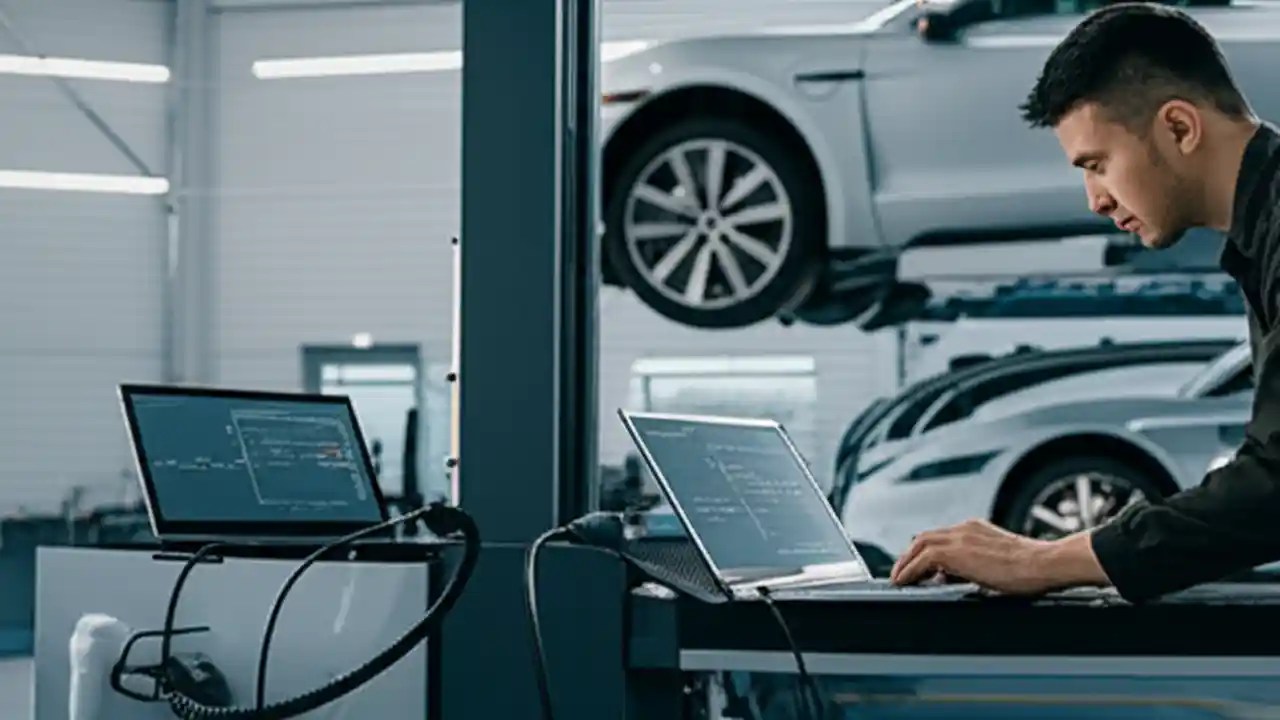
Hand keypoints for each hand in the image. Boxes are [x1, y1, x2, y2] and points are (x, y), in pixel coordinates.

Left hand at [890, 519, 1097, 594]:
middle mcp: (965, 529)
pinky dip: (910, 570)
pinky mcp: (956, 551)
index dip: (925, 553)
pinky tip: (904, 582)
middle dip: (910, 556)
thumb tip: (956, 578)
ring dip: (905, 562)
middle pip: (925, 538)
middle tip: (902, 574)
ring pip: (919, 544)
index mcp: (976, 529)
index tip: (919, 568)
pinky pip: (922, 559)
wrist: (1045, 562)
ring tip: (899, 579)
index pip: (941, 537)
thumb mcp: (999, 563)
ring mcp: (960, 537)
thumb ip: (976, 566)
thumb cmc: (1033, 568)